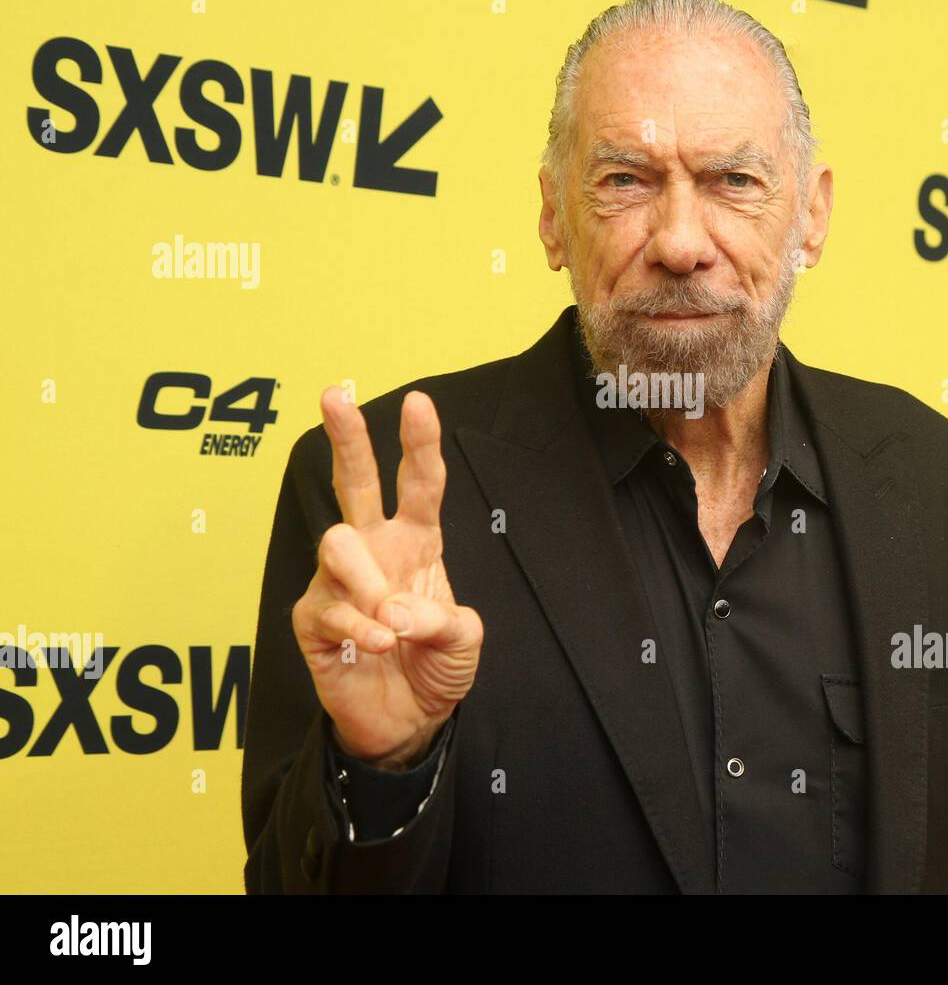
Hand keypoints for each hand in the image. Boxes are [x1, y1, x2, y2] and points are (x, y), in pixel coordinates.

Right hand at [291, 387, 482, 768]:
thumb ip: (441, 621)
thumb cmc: (435, 666)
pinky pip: (328, 606)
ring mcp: (339, 582)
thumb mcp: (463, 641)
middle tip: (336, 394)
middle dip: (347, 437)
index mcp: (416, 543)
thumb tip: (393, 611)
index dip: (419, 445)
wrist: (407, 723)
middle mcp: (375, 551)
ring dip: (369, 582)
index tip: (419, 402)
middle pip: (354, 482)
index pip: (419, 485)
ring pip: (336, 543)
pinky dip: (359, 626)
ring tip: (391, 625)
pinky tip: (377, 645)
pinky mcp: (313, 619)